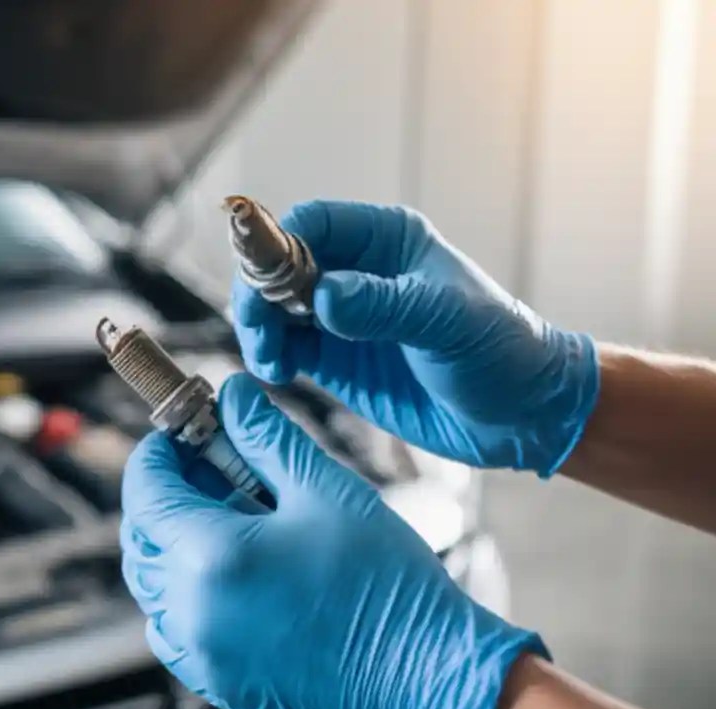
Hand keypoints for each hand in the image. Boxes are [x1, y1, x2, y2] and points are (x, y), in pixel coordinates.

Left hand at [120, 373, 545, 708]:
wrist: (428, 676)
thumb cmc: (386, 585)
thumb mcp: (326, 491)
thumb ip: (265, 437)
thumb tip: (231, 394)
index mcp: (210, 557)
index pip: (146, 492)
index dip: (156, 453)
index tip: (178, 432)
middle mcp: (191, 611)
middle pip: (141, 538)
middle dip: (164, 495)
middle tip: (208, 466)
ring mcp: (202, 654)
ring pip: (153, 586)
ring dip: (173, 544)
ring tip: (231, 517)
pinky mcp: (219, 682)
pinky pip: (174, 628)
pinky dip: (185, 594)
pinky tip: (237, 571)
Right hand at [232, 200, 598, 476]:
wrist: (522, 415)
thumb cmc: (500, 351)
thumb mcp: (447, 320)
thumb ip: (383, 304)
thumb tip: (323, 296)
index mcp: (386, 240)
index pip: (312, 222)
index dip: (277, 243)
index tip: (264, 279)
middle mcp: (356, 270)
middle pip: (279, 264)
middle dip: (259, 292)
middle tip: (257, 327)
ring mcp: (342, 316)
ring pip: (274, 307)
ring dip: (259, 328)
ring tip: (269, 359)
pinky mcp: (335, 359)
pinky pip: (285, 346)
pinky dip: (269, 356)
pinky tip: (276, 372)